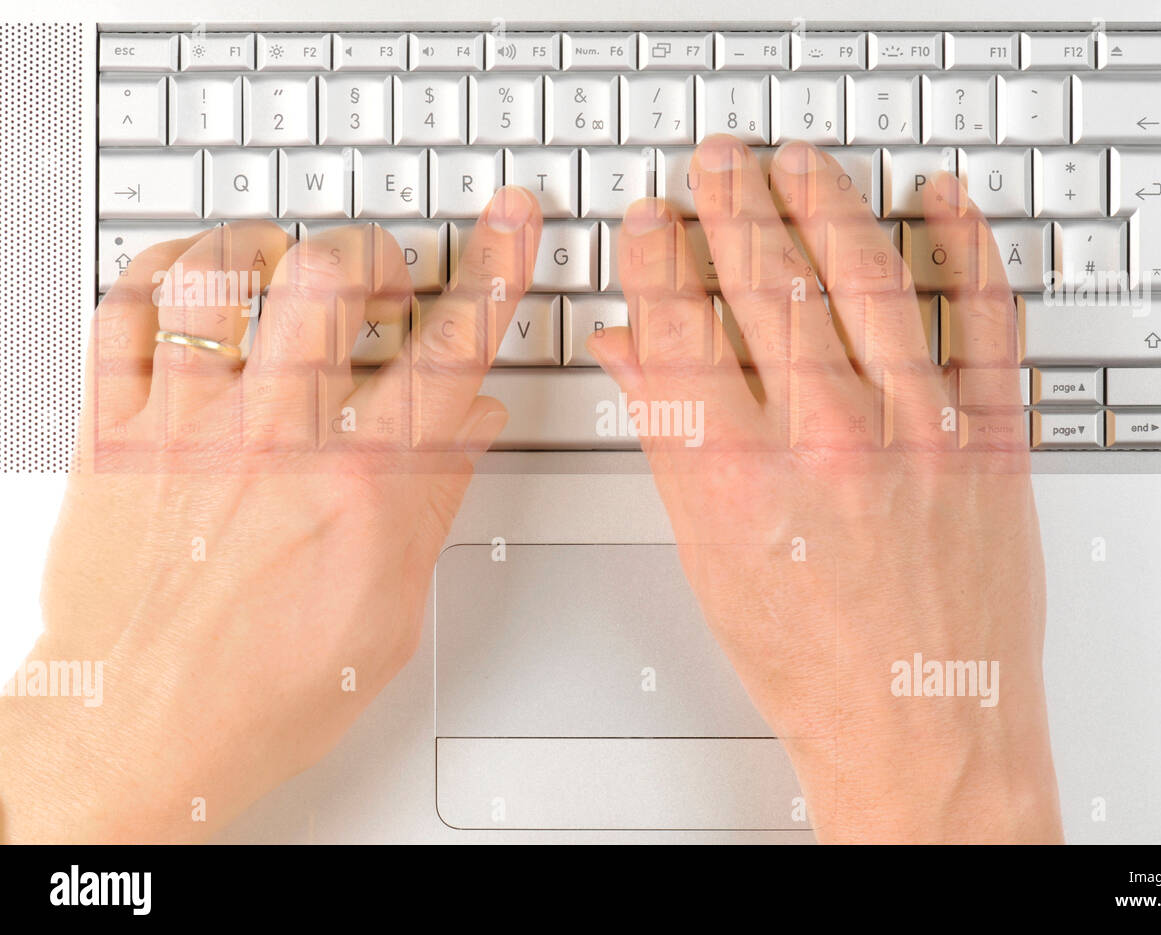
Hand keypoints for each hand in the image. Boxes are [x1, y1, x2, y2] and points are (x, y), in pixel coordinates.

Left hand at [0, 188, 541, 842]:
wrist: (138, 734)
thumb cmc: (259, 693)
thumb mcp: (388, 612)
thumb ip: (432, 504)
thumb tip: (471, 429)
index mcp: (358, 487)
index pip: (450, 352)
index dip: (494, 271)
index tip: (509, 221)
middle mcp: (273, 440)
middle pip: (331, 280)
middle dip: (374, 252)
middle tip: (383, 275)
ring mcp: (185, 427)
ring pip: (218, 274)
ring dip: (263, 247)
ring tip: (281, 266)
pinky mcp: (113, 434)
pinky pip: (121, 313)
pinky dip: (160, 275)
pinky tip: (189, 288)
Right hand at [588, 137, 1060, 842]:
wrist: (919, 723)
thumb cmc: (811, 660)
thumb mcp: (709, 554)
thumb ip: (671, 440)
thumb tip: (633, 354)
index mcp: (740, 473)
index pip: (682, 324)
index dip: (658, 254)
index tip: (650, 217)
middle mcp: (827, 439)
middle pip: (767, 282)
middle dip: (732, 203)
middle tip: (717, 161)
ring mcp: (918, 431)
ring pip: (866, 277)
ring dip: (826, 203)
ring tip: (799, 162)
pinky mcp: (990, 438)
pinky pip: (986, 318)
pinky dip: (967, 247)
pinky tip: (942, 202)